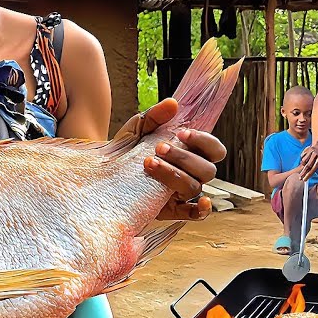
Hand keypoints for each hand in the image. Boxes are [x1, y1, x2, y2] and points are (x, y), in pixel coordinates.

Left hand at [124, 99, 225, 220]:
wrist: (103, 171)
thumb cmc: (127, 148)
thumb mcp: (138, 128)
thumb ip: (155, 115)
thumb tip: (173, 103)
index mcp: (190, 152)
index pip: (214, 149)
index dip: (204, 141)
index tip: (181, 133)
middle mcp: (192, 173)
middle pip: (207, 169)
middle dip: (184, 157)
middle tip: (159, 148)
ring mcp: (182, 192)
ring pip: (194, 187)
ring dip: (174, 174)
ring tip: (149, 163)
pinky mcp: (171, 210)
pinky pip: (194, 214)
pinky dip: (201, 211)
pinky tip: (200, 203)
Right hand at [297, 140, 317, 180]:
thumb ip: (317, 166)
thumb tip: (311, 174)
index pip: (314, 169)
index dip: (309, 175)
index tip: (304, 180)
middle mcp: (316, 156)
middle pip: (308, 166)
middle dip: (303, 173)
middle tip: (299, 178)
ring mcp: (312, 152)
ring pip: (304, 161)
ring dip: (302, 164)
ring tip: (303, 165)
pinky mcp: (308, 149)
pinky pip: (302, 156)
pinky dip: (302, 158)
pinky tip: (305, 157)